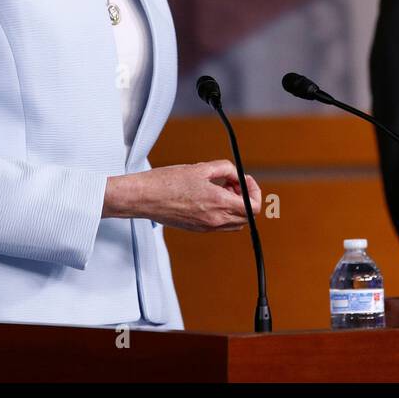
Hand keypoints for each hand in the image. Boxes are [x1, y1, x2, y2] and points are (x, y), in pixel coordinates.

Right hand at [104, 160, 261, 231]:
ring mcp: (206, 227)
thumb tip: (236, 174)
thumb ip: (225, 169)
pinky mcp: (197, 229)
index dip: (255, 192)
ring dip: (235, 207)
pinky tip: (209, 197)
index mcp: (218, 203)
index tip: (245, 180)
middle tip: (233, 183)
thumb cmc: (167, 182)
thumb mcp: (201, 168)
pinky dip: (223, 212)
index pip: (253, 207)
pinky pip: (220, 225)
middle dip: (245, 198)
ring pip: (235, 223)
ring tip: (222, 189)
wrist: (144, 198)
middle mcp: (215, 220)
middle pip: (247, 216)